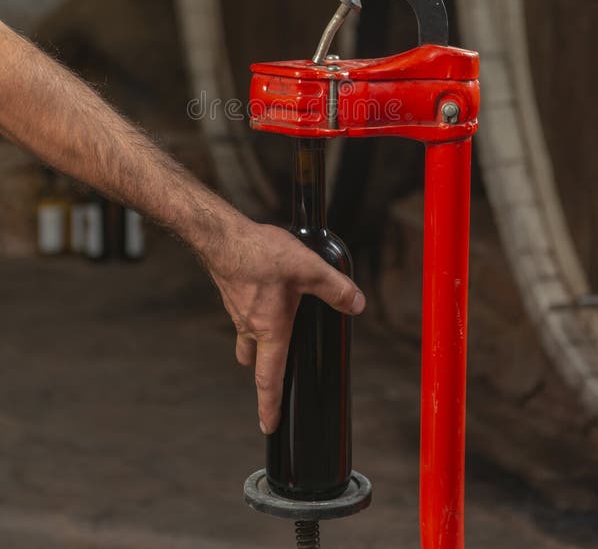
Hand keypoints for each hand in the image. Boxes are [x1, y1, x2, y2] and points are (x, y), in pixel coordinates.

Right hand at [204, 215, 365, 434]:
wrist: (223, 237)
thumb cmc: (261, 254)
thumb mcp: (309, 269)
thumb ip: (335, 288)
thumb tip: (357, 305)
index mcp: (270, 330)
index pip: (269, 379)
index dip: (270, 406)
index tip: (269, 426)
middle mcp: (250, 326)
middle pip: (256, 360)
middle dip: (264, 371)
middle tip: (274, 375)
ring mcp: (237, 310)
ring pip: (248, 336)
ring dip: (259, 340)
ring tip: (277, 329)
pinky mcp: (233, 294)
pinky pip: (244, 314)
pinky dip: (254, 314)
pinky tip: (266, 292)